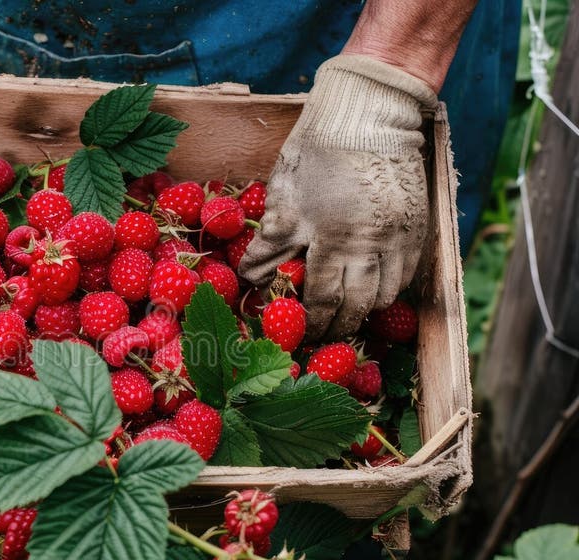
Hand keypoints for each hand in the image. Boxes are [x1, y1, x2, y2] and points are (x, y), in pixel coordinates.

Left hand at [239, 55, 436, 338]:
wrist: (370, 110)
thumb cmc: (317, 149)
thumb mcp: (283, 194)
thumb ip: (272, 241)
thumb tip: (254, 278)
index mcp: (334, 237)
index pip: (323, 300)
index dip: (312, 323)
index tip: (302, 335)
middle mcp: (373, 243)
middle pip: (358, 306)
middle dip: (338, 325)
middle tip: (323, 334)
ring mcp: (401, 236)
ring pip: (388, 295)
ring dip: (366, 309)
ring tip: (347, 313)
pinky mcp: (419, 226)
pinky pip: (408, 273)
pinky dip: (390, 288)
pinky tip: (373, 287)